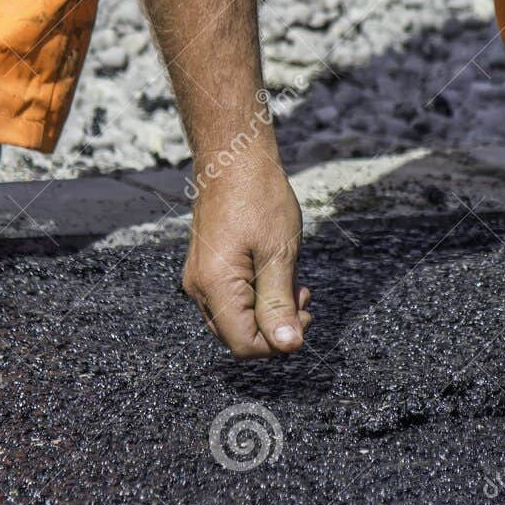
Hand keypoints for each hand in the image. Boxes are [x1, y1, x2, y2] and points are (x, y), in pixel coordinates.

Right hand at [183, 156, 310, 359]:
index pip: (245, 346)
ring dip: (268, 311)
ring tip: (292, 281)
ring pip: (236, 320)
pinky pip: (231, 300)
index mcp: (215, 287)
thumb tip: (287, 346)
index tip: (304, 315)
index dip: (278, 342)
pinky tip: (275, 273)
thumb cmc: (259, 198)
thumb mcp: (279, 254)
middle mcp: (199, 289)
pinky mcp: (206, 269)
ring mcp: (199, 279)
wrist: (233, 158)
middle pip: (239, 337)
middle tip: (302, 296)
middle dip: (275, 327)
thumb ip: (280, 304)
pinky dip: (257, 297)